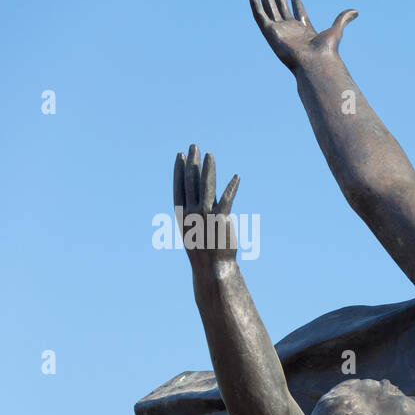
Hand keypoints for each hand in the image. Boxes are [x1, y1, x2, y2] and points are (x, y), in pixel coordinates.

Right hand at [173, 145, 239, 263]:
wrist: (212, 268)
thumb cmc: (204, 249)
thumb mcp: (196, 228)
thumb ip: (200, 210)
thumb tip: (206, 196)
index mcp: (181, 214)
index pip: (179, 186)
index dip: (179, 170)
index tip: (180, 155)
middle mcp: (191, 212)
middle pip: (190, 181)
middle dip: (192, 162)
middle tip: (194, 147)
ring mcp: (205, 215)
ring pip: (206, 185)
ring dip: (208, 168)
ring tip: (210, 154)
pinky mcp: (221, 219)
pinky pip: (227, 198)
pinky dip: (232, 187)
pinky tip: (236, 177)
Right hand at [249, 0, 356, 72]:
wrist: (315, 62)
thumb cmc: (325, 50)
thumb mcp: (336, 30)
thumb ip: (343, 19)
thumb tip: (356, 11)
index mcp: (305, 31)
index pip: (299, 15)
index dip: (297, 6)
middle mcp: (290, 30)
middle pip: (281, 6)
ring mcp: (279, 31)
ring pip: (269, 7)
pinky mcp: (269, 32)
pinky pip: (259, 15)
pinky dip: (254, 4)